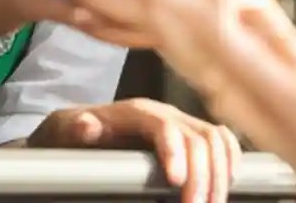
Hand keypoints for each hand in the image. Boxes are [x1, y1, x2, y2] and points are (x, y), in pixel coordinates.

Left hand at [27, 98, 240, 202]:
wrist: (78, 129)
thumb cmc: (73, 134)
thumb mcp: (64, 131)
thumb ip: (75, 129)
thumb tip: (86, 125)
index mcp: (137, 113)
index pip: (166, 126)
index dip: (175, 151)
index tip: (176, 181)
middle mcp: (165, 114)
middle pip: (199, 137)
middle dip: (204, 175)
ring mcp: (181, 123)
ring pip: (216, 140)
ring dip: (221, 174)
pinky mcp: (191, 134)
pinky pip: (222, 140)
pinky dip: (231, 159)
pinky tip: (229, 181)